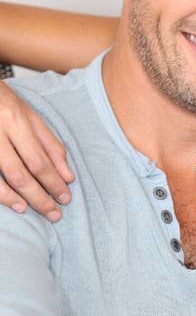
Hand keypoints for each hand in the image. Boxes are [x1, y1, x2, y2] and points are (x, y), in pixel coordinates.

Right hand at [0, 81, 73, 218]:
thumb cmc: (2, 101)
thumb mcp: (29, 115)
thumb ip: (49, 144)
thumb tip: (68, 175)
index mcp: (16, 119)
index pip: (40, 159)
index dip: (54, 182)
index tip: (66, 198)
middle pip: (23, 171)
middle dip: (41, 196)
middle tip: (55, 214)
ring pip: (4, 177)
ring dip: (21, 198)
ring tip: (35, 210)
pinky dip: (1, 193)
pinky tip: (14, 203)